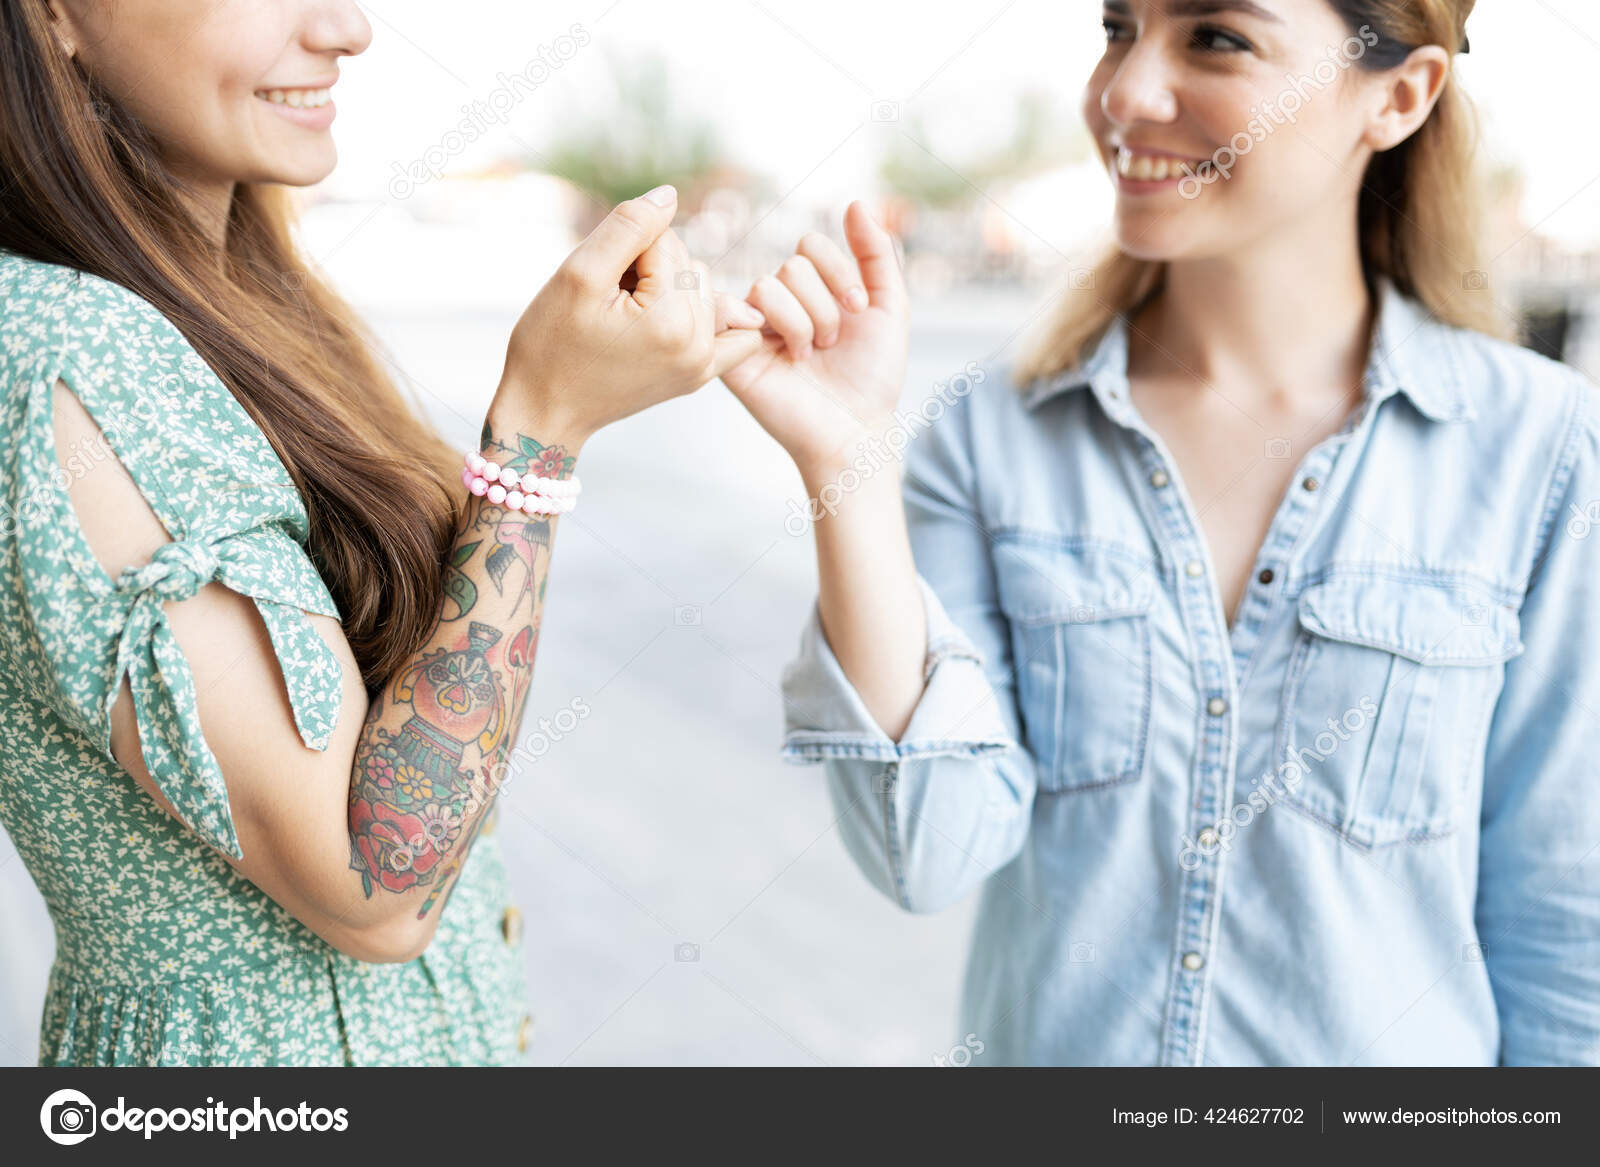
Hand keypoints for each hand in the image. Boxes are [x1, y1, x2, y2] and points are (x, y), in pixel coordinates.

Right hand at [491, 185, 766, 445]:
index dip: (623, 249)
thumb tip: (669, 194)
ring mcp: (704, 364)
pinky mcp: (701, 374)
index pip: (663, 240)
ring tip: (624, 316)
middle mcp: (699, 345)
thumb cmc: (551, 346)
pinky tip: (678, 317)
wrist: (546, 409)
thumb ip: (629, 226)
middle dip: (645, 268)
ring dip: (665, 287)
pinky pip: (731, 326)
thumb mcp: (579, 275)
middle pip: (687, 260)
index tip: (599, 286)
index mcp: (671, 321)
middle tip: (607, 304)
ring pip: (700, 283)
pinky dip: (711, 311)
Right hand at [720, 200, 909, 483]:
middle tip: (832, 344)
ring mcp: (754, 324)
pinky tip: (779, 352)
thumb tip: (857, 202)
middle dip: (824, 308)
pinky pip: (729, 308)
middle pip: (792, 266)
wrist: (855, 429)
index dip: (839, 271)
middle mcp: (779, 301)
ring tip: (809, 356)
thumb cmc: (872, 375)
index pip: (809, 245)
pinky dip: (759, 324)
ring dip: (803, 325)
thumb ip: (876, 254)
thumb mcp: (890, 307)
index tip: (860, 310)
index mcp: (811, 288)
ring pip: (768, 286)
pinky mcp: (732, 349)